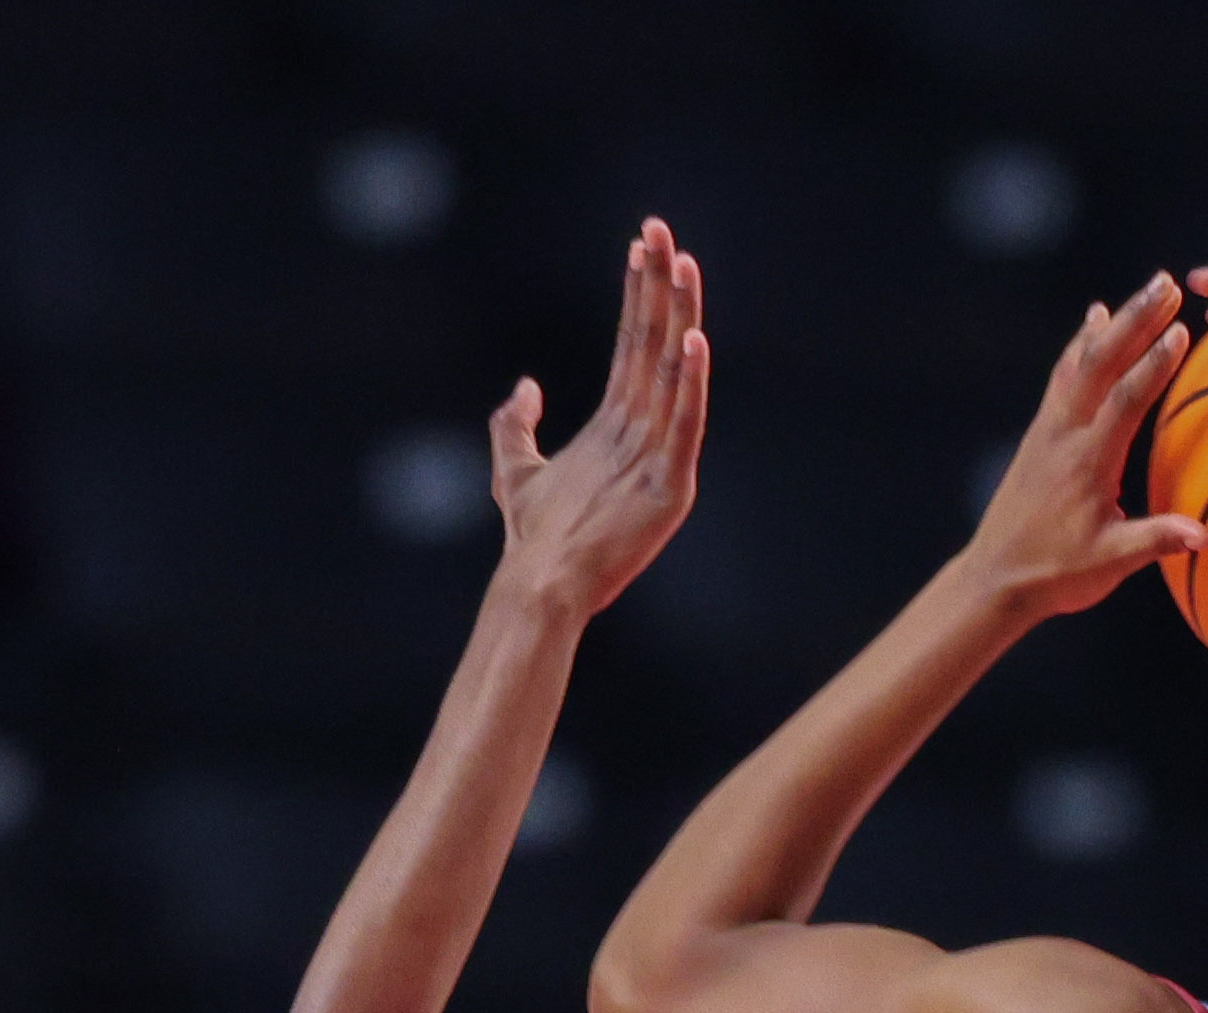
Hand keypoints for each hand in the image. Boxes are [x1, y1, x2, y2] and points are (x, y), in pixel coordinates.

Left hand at [492, 218, 711, 616]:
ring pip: (671, 372)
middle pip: (655, 344)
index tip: (640, 246)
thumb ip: (514, 424)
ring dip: (679, 317)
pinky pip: (684, 425)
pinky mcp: (669, 488)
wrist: (542, 586)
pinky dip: (691, 385)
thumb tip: (525, 384)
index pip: (633, 344)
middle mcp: (644, 433)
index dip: (637, 294)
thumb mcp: (514, 471)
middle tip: (663, 232)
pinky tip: (694, 343)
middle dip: (660, 286)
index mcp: (617, 425)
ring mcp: (659, 458)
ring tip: (683, 266)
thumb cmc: (535, 537)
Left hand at [952, 273, 1207, 620]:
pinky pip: (1065, 375)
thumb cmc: (1055, 574)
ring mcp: (1049, 430)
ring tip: (1147, 289)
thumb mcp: (1110, 564)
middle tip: (1166, 283)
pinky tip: (1094, 318)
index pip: (1124, 403)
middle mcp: (1064, 435)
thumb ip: (1156, 541)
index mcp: (1087, 463)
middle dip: (1135, 320)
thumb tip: (1207, 536)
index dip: (1153, 366)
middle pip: (1100, 364)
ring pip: (1081, 361)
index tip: (1180, 330)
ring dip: (1115, 322)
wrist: (995, 578)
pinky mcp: (1041, 432)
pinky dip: (1082, 342)